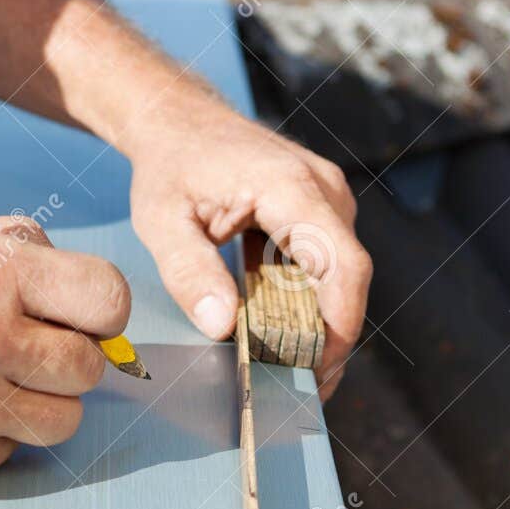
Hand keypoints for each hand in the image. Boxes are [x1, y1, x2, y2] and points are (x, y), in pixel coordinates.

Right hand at [0, 216, 129, 491]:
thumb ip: (18, 253)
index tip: (79, 317)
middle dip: (63, 358)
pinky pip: (11, 453)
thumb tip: (99, 301)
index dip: (100, 311)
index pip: (109, 300)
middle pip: (90, 366)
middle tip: (15, 349)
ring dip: (35, 404)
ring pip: (64, 420)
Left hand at [124, 95, 370, 398]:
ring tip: (287, 368)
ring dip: (320, 323)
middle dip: (330, 338)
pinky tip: (283, 336)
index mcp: (290, 187)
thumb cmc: (169, 167)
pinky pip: (329, 265)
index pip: (342, 265)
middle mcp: (323, 189)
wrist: (178, 120)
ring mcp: (328, 198)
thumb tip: (222, 326)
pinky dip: (310, 302)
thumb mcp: (161, 221)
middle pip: (348, 278)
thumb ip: (188, 273)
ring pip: (342, 275)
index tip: (317, 372)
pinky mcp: (321, 210)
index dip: (340, 325)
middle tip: (297, 388)